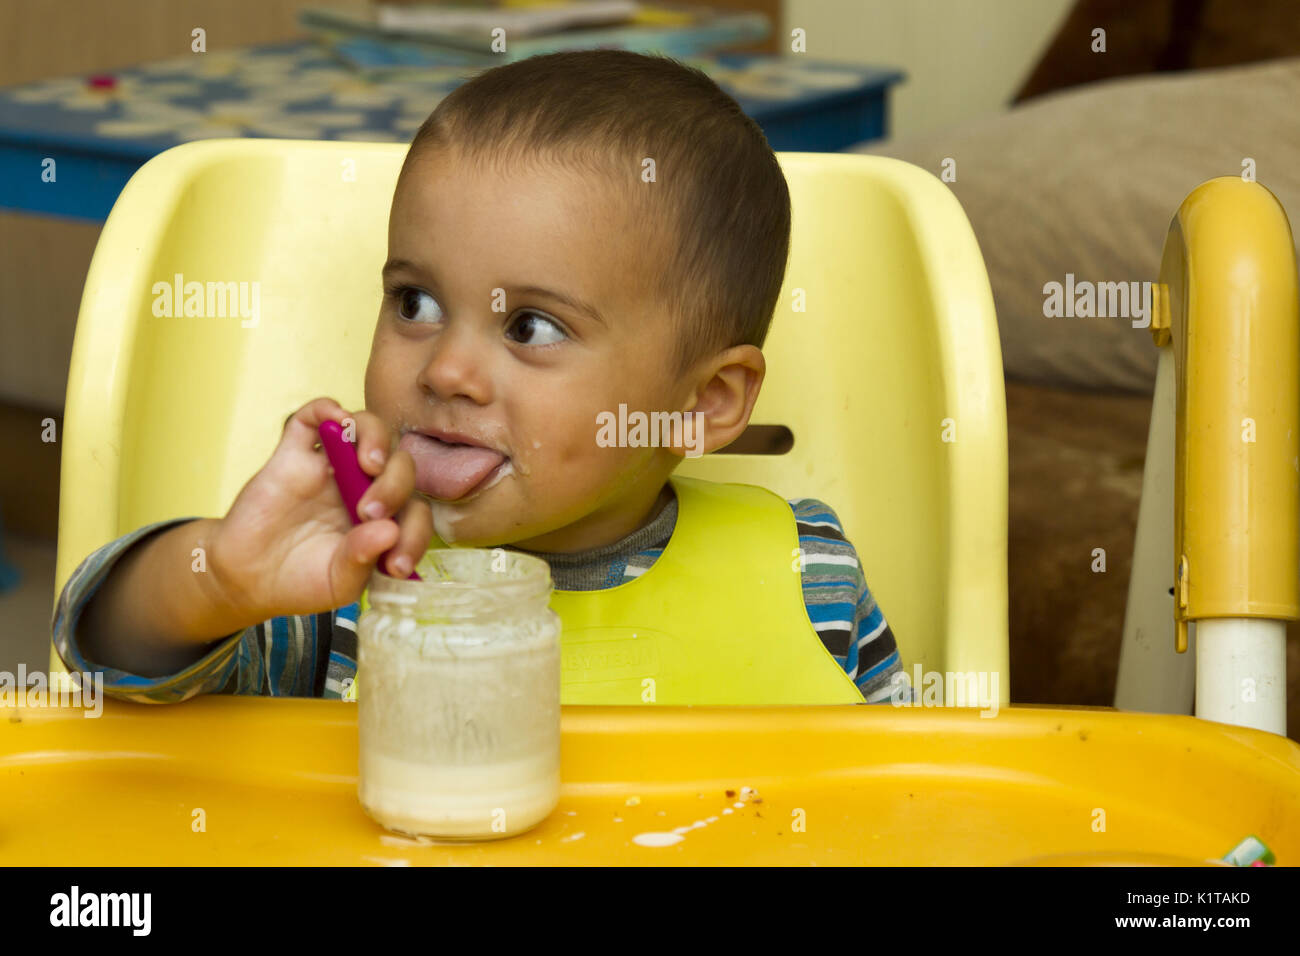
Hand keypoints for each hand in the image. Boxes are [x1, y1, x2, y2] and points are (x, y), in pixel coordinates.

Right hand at [205, 397, 433, 619]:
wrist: (246, 577)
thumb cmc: (300, 581)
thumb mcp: (337, 583)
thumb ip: (362, 559)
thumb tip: (389, 531)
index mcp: (383, 519)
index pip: (414, 510)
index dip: (415, 534)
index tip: (395, 565)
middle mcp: (363, 486)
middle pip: (399, 464)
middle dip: (396, 485)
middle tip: (370, 513)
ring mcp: (330, 467)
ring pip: (366, 429)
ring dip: (376, 439)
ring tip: (370, 465)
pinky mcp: (294, 454)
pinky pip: (313, 417)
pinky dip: (326, 407)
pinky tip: (336, 418)